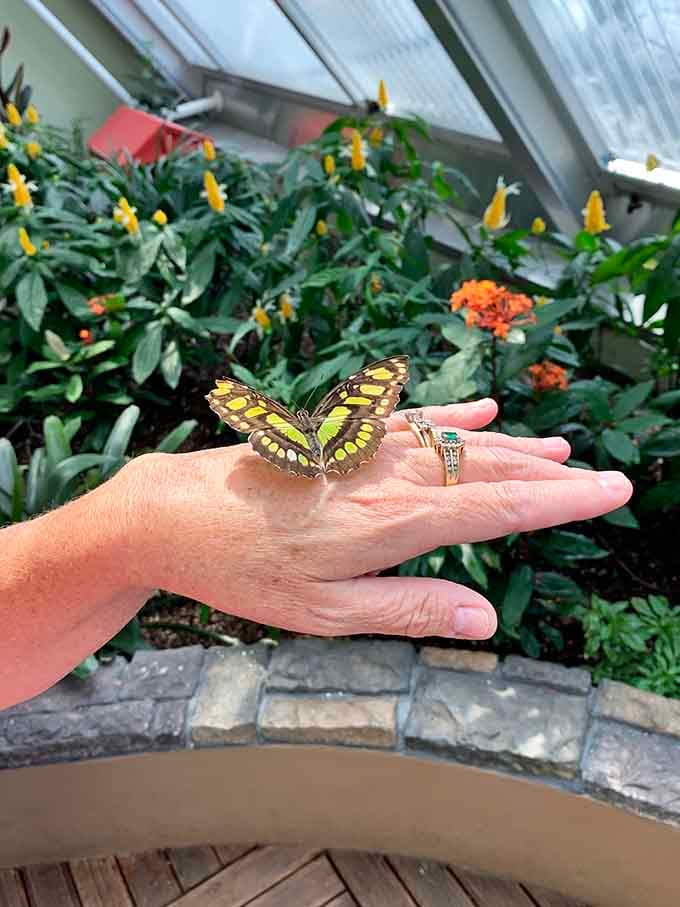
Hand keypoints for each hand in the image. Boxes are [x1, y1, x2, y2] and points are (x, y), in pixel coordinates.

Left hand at [119, 398, 631, 640]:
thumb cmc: (246, 569)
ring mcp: (365, 448)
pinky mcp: (344, 437)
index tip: (610, 491)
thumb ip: (409, 610)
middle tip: (605, 478)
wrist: (173, 511)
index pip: (496, 507)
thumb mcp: (325, 613)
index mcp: (390, 521)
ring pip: (456, 444)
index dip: (559, 500)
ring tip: (561, 452)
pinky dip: (454, 418)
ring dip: (513, 449)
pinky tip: (485, 413)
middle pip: (486, 470)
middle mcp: (387, 475)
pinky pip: (412, 423)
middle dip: (551, 477)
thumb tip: (486, 621)